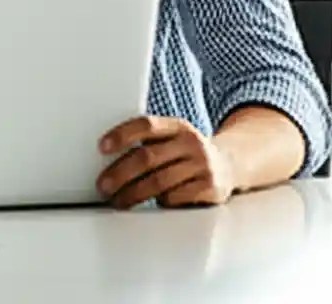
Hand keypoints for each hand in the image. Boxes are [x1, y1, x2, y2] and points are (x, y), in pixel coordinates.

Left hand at [97, 116, 235, 208]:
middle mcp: (192, 143)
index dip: (122, 135)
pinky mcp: (210, 189)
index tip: (101, 147)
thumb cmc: (186, 154)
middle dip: (120, 173)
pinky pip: (175, 198)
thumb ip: (148, 142)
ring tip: (117, 200)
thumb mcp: (172, 139)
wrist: (230, 166)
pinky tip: (148, 205)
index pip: (146, 125)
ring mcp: (203, 166)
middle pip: (148, 157)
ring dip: (132, 194)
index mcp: (178, 126)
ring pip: (159, 181)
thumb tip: (105, 159)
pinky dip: (158, 202)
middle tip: (103, 185)